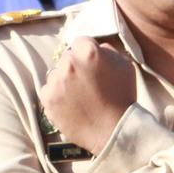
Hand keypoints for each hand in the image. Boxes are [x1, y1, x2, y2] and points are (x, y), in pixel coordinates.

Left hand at [40, 38, 135, 154]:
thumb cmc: (122, 98)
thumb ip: (108, 51)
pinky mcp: (48, 98)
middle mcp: (69, 62)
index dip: (88, 54)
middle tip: (87, 85)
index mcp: (89, 51)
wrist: (114, 130)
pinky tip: (71, 105)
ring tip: (80, 97)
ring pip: (56, 74)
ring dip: (64, 82)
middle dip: (76, 68)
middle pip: (67, 58)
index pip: (81, 42)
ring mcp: (56, 81)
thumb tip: (96, 47)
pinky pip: (48, 91)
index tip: (93, 67)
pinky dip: (57, 96)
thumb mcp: (125, 66)